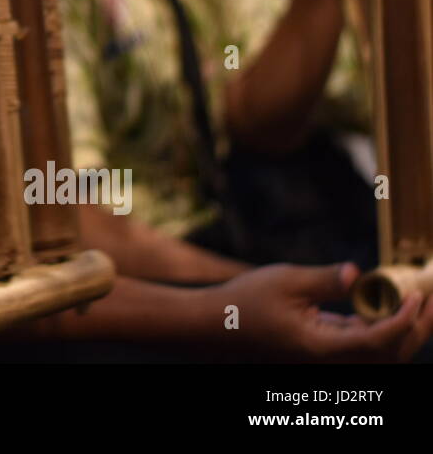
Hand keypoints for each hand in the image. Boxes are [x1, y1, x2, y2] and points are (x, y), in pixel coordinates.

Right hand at [215, 262, 432, 360]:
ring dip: (404, 330)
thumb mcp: (287, 281)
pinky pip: (365, 344)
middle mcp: (328, 358)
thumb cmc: (246, 301)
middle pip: (388, 354)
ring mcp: (327, 355)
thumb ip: (326, 280)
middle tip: (429, 300)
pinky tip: (388, 305)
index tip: (414, 296)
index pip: (376, 341)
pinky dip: (384, 328)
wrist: (221, 320)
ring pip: (380, 353)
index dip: (402, 321)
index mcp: (320, 346)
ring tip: (418, 303)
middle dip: (416, 329)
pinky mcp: (325, 347)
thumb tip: (358, 274)